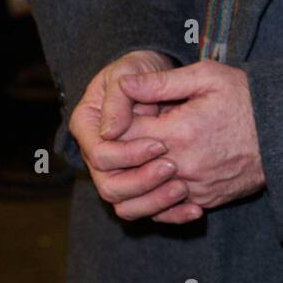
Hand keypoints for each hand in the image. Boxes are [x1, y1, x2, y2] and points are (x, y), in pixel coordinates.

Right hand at [69, 50, 188, 216]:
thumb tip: (110, 132)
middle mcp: (97, 154)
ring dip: (154, 202)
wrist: (157, 74)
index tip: (159, 144)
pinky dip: (170, 214)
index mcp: (88, 125)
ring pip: (126, 205)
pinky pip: (148, 210)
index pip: (100, 154)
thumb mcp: (128, 70)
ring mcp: (116, 171)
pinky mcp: (137, 184)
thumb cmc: (140, 68)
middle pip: (109, 186)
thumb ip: (119, 98)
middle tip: (172, 166)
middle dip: (141, 181)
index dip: (128, 154)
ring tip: (183, 188)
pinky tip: (195, 209)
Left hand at [115, 59, 265, 223]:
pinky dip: (159, 195)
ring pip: (145, 196)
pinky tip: (163, 175)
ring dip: (137, 178)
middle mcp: (183, 166)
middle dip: (122, 152)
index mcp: (179, 132)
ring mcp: (195, 188)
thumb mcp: (206, 77)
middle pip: (129, 170)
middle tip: (128, 136)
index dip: (115, 124)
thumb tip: (124, 84)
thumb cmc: (245, 97)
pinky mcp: (206, 202)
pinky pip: (169, 209)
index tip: (123, 114)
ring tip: (142, 157)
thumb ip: (161, 82)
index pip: (123, 136)